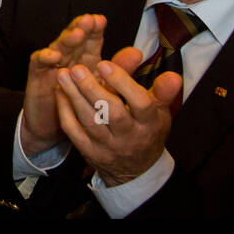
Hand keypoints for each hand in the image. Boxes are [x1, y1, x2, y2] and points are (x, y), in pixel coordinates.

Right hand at [21, 13, 106, 155]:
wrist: (52, 125)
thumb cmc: (79, 104)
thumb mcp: (103, 87)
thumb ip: (120, 69)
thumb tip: (138, 53)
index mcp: (85, 57)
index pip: (90, 38)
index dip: (95, 29)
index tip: (102, 20)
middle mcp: (68, 56)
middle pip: (74, 38)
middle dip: (82, 28)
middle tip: (90, 20)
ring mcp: (51, 64)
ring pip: (59, 47)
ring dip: (68, 40)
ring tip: (78, 34)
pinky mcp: (37, 75)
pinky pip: (39, 63)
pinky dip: (45, 57)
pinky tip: (54, 56)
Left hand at [53, 52, 181, 186]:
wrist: (135, 170)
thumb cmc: (147, 130)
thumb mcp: (159, 111)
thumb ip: (162, 92)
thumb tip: (173, 76)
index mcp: (149, 124)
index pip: (140, 104)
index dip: (123, 83)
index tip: (104, 63)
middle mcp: (129, 137)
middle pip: (111, 113)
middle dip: (92, 89)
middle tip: (77, 68)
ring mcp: (108, 146)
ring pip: (90, 121)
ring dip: (74, 97)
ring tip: (63, 74)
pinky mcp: (90, 152)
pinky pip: (74, 132)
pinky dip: (65, 112)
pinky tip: (60, 92)